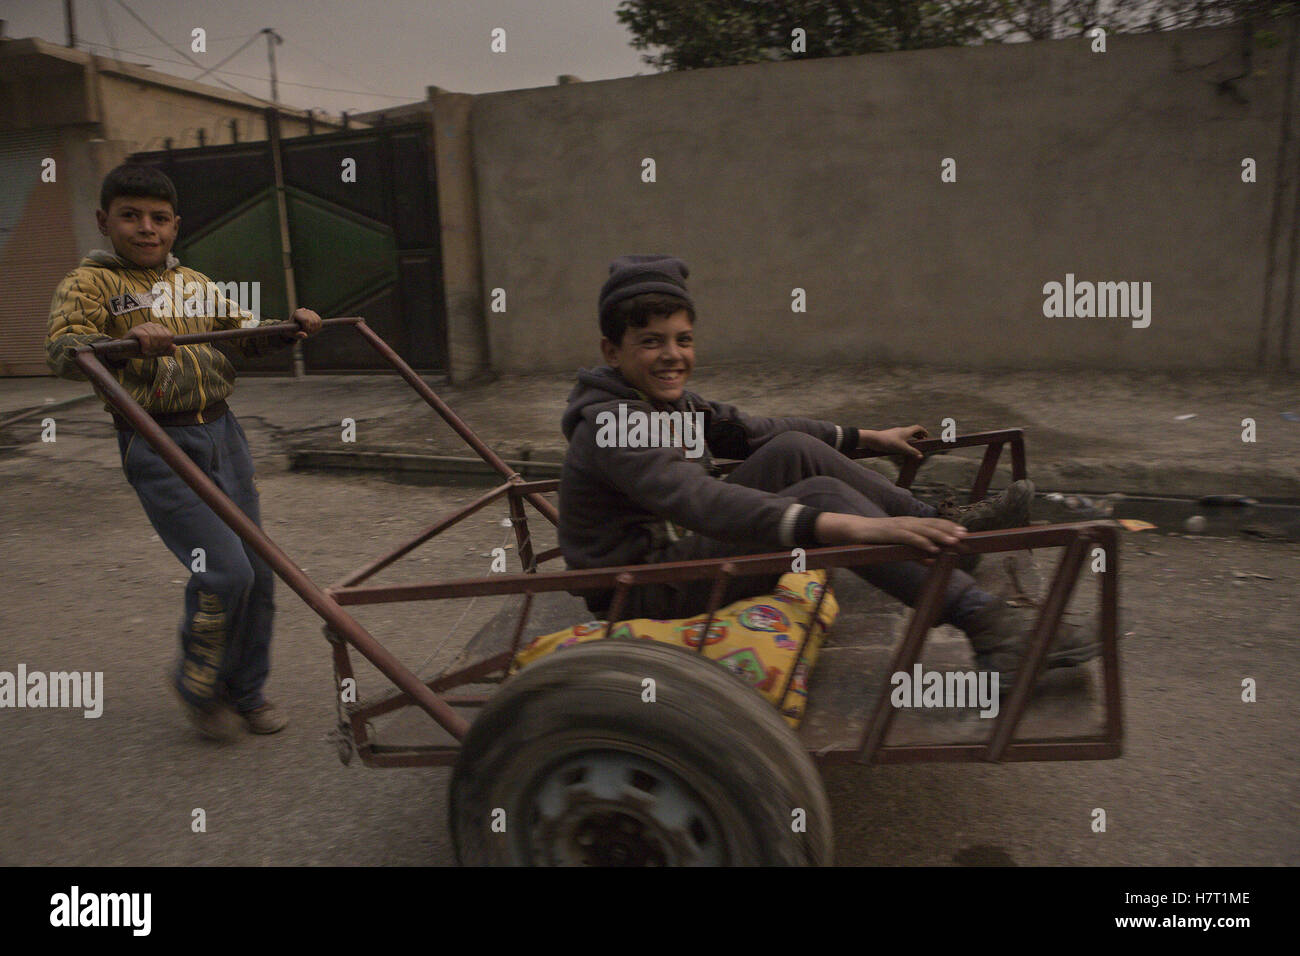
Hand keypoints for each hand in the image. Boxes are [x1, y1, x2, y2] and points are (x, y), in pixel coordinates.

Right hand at [125, 322, 175, 356]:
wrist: (125, 352)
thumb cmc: (141, 350)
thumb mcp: (156, 352)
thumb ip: (166, 351)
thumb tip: (174, 346)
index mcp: (159, 329)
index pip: (170, 336)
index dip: (166, 345)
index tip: (159, 350)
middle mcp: (152, 325)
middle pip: (163, 337)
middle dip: (158, 347)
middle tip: (151, 351)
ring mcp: (143, 326)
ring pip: (155, 337)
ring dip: (152, 347)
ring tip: (146, 351)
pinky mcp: (135, 329)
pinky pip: (145, 337)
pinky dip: (146, 346)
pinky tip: (144, 349)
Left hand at [288, 308, 321, 339]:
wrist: (292, 327)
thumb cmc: (291, 331)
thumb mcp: (293, 334)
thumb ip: (298, 335)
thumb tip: (305, 335)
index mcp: (296, 313)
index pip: (306, 320)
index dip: (308, 328)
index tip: (305, 333)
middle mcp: (303, 310)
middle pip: (313, 321)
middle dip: (312, 329)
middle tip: (308, 333)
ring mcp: (309, 311)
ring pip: (317, 321)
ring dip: (315, 329)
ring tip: (310, 332)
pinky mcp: (313, 314)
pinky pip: (319, 321)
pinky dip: (318, 327)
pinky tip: (313, 330)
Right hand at [814, 513, 965, 553]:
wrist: (855, 531)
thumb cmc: (877, 538)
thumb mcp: (899, 545)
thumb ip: (916, 552)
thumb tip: (933, 559)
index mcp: (910, 523)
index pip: (934, 523)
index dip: (949, 527)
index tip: (964, 531)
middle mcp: (907, 522)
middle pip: (932, 524)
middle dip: (949, 530)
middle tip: (965, 535)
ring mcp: (899, 526)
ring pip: (924, 530)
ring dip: (940, 536)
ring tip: (954, 541)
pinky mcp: (891, 533)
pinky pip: (909, 538)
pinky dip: (922, 543)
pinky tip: (932, 548)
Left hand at [860, 425, 927, 458]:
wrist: (874, 439)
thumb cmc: (889, 442)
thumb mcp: (902, 448)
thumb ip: (912, 452)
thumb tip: (921, 456)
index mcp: (906, 431)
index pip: (918, 428)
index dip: (924, 431)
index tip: (927, 436)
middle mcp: (901, 430)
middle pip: (912, 430)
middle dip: (918, 435)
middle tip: (922, 441)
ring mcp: (895, 433)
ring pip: (906, 433)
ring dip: (912, 437)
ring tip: (913, 444)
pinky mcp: (890, 436)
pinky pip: (900, 436)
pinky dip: (905, 440)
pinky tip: (902, 446)